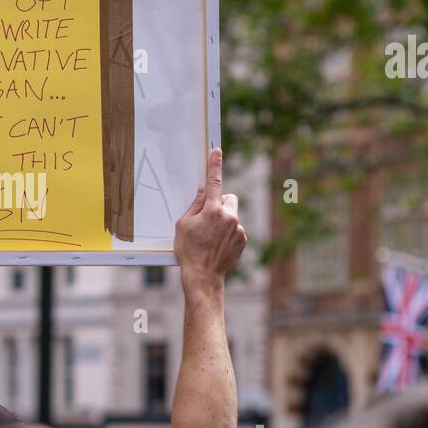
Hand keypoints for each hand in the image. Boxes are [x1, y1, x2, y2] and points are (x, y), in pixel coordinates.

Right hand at [174, 147, 246, 288]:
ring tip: (211, 237)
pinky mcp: (243, 239)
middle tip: (208, 217)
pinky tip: (218, 245)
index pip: (214, 182)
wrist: (203, 276)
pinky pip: (236, 228)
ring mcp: (238, 229)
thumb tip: (202, 191)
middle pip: (229, 198)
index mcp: (213, 210)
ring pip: (233, 214)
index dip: (215, 165)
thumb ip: (194, 205)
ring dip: (224, 219)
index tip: (217, 151)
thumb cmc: (189, 250)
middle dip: (220, 203)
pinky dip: (228, 232)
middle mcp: (229, 217)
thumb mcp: (184, 225)